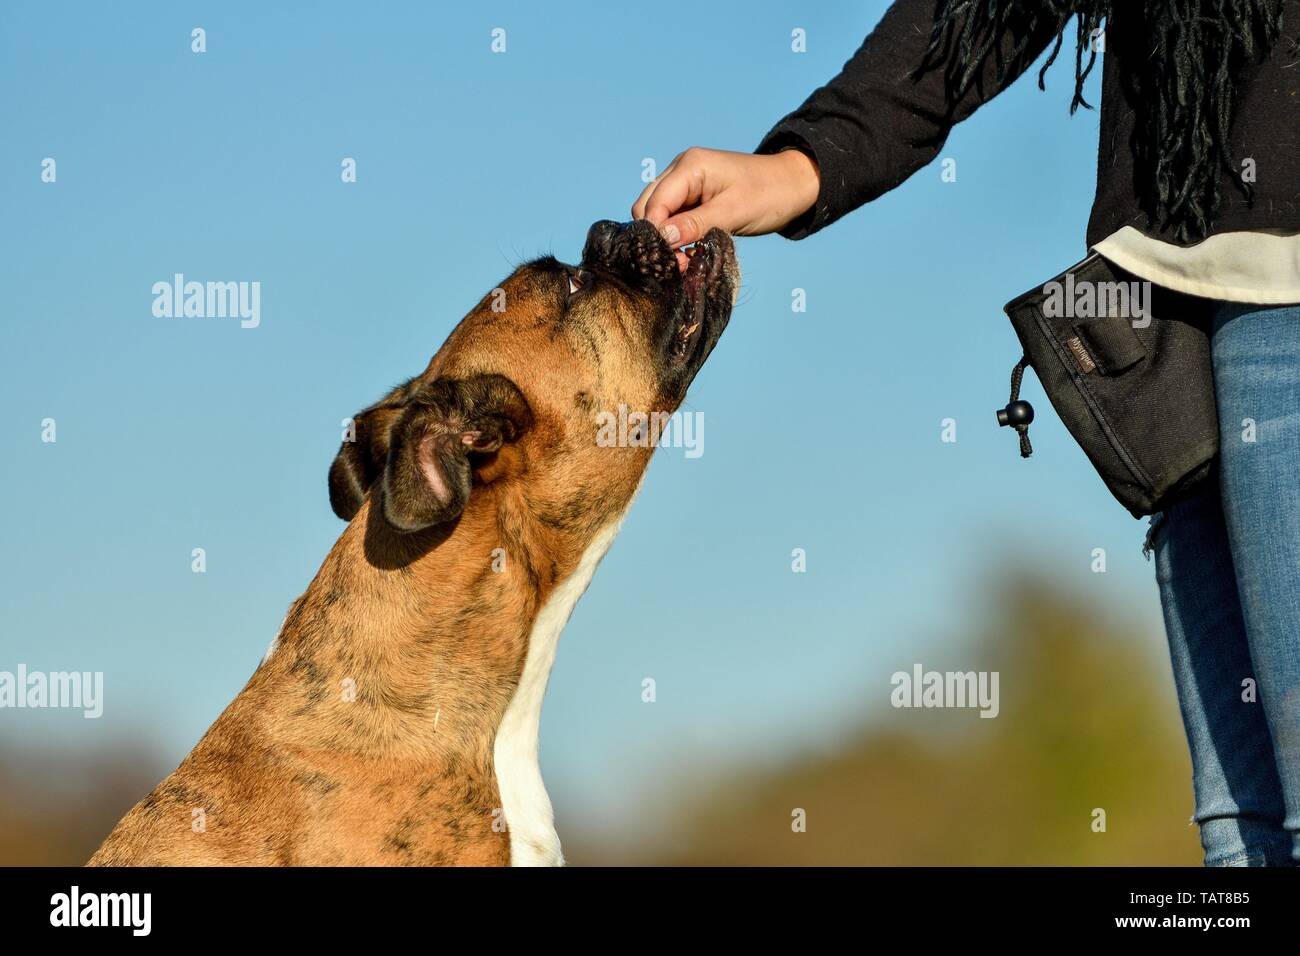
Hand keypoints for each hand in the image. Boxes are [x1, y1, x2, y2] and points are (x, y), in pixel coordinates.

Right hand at [632, 147, 819, 267]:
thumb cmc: (769, 195)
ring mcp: (685, 181)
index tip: (671, 261)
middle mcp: (681, 169)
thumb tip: (662, 239)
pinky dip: (676, 234)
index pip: (653, 204)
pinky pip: (672, 215)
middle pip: (647, 207)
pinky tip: (690, 249)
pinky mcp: (693, 195)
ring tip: (686, 258)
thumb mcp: (732, 213)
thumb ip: (694, 225)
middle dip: (658, 236)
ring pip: (657, 213)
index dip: (656, 234)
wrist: (794, 185)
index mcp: (689, 165)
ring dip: (666, 237)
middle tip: (680, 264)